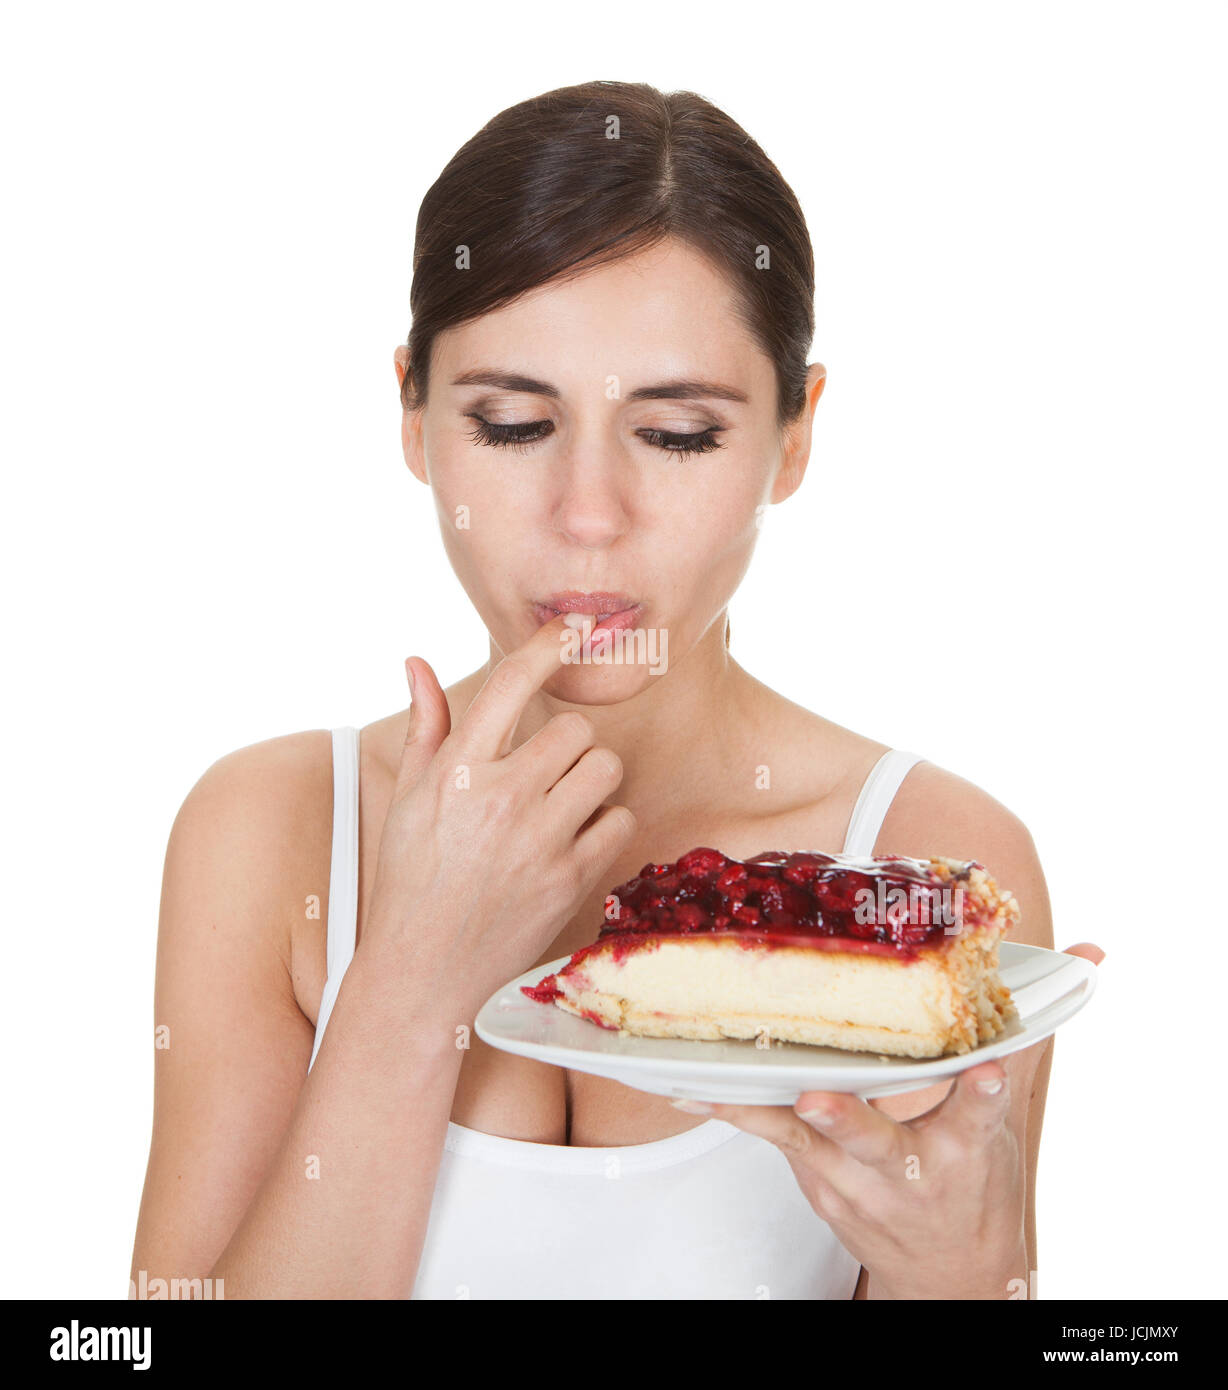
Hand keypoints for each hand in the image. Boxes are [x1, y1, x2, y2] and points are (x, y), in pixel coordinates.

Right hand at [359, 616, 637, 1015]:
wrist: (424, 971)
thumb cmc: (410, 880)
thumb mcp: (406, 799)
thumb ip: (425, 726)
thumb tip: (417, 661)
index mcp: (456, 771)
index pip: (510, 682)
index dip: (550, 643)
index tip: (576, 624)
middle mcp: (500, 798)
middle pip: (575, 729)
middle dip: (568, 744)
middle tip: (546, 772)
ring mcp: (539, 840)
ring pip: (604, 769)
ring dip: (592, 779)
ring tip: (563, 803)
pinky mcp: (570, 879)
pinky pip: (619, 821)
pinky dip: (605, 824)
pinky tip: (573, 839)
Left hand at [672, 941, 1105, 1298]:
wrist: (947, 1275)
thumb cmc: (973, 1184)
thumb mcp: (1008, 1118)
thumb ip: (1030, 1034)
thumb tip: (1089, 956)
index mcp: (965, 1147)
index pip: (980, 1115)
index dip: (983, 1091)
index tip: (984, 1069)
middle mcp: (908, 1169)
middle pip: (878, 1143)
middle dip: (848, 1122)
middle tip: (817, 1099)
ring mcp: (855, 1182)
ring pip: (805, 1144)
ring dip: (764, 1114)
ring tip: (721, 1086)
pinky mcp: (815, 1183)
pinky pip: (768, 1140)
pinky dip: (732, 1111)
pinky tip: (692, 1089)